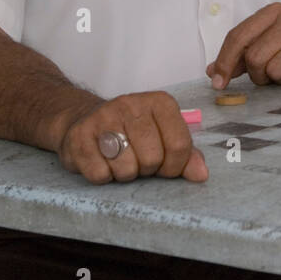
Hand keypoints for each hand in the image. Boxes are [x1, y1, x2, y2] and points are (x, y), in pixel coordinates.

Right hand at [56, 91, 206, 183]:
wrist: (84, 118)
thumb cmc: (132, 131)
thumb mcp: (163, 135)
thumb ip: (186, 154)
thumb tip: (201, 175)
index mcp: (160, 103)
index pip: (179, 145)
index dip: (175, 166)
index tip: (165, 167)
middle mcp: (132, 104)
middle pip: (153, 158)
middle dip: (148, 170)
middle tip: (140, 162)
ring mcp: (103, 118)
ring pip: (126, 168)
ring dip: (125, 174)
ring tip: (121, 161)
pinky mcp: (79, 136)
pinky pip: (99, 174)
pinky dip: (103, 176)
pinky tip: (102, 161)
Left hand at [206, 1, 280, 88]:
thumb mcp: (279, 35)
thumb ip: (246, 52)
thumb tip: (213, 72)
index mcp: (275, 12)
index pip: (238, 36)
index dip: (224, 62)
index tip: (219, 83)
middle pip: (255, 58)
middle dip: (257, 76)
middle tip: (271, 77)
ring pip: (275, 71)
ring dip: (280, 81)